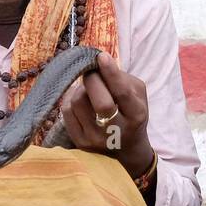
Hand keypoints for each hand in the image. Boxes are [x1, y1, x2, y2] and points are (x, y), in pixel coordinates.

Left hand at [59, 51, 154, 178]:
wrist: (125, 149)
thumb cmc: (131, 115)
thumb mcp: (138, 97)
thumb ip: (122, 79)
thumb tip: (99, 63)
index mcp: (136, 116)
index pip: (123, 94)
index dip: (111, 73)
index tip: (101, 57)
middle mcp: (116, 131)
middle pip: (100, 101)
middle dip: (92, 79)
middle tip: (92, 71)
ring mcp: (95, 138)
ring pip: (79, 103)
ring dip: (80, 87)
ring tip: (88, 87)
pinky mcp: (79, 142)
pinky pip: (67, 111)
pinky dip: (70, 97)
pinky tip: (80, 97)